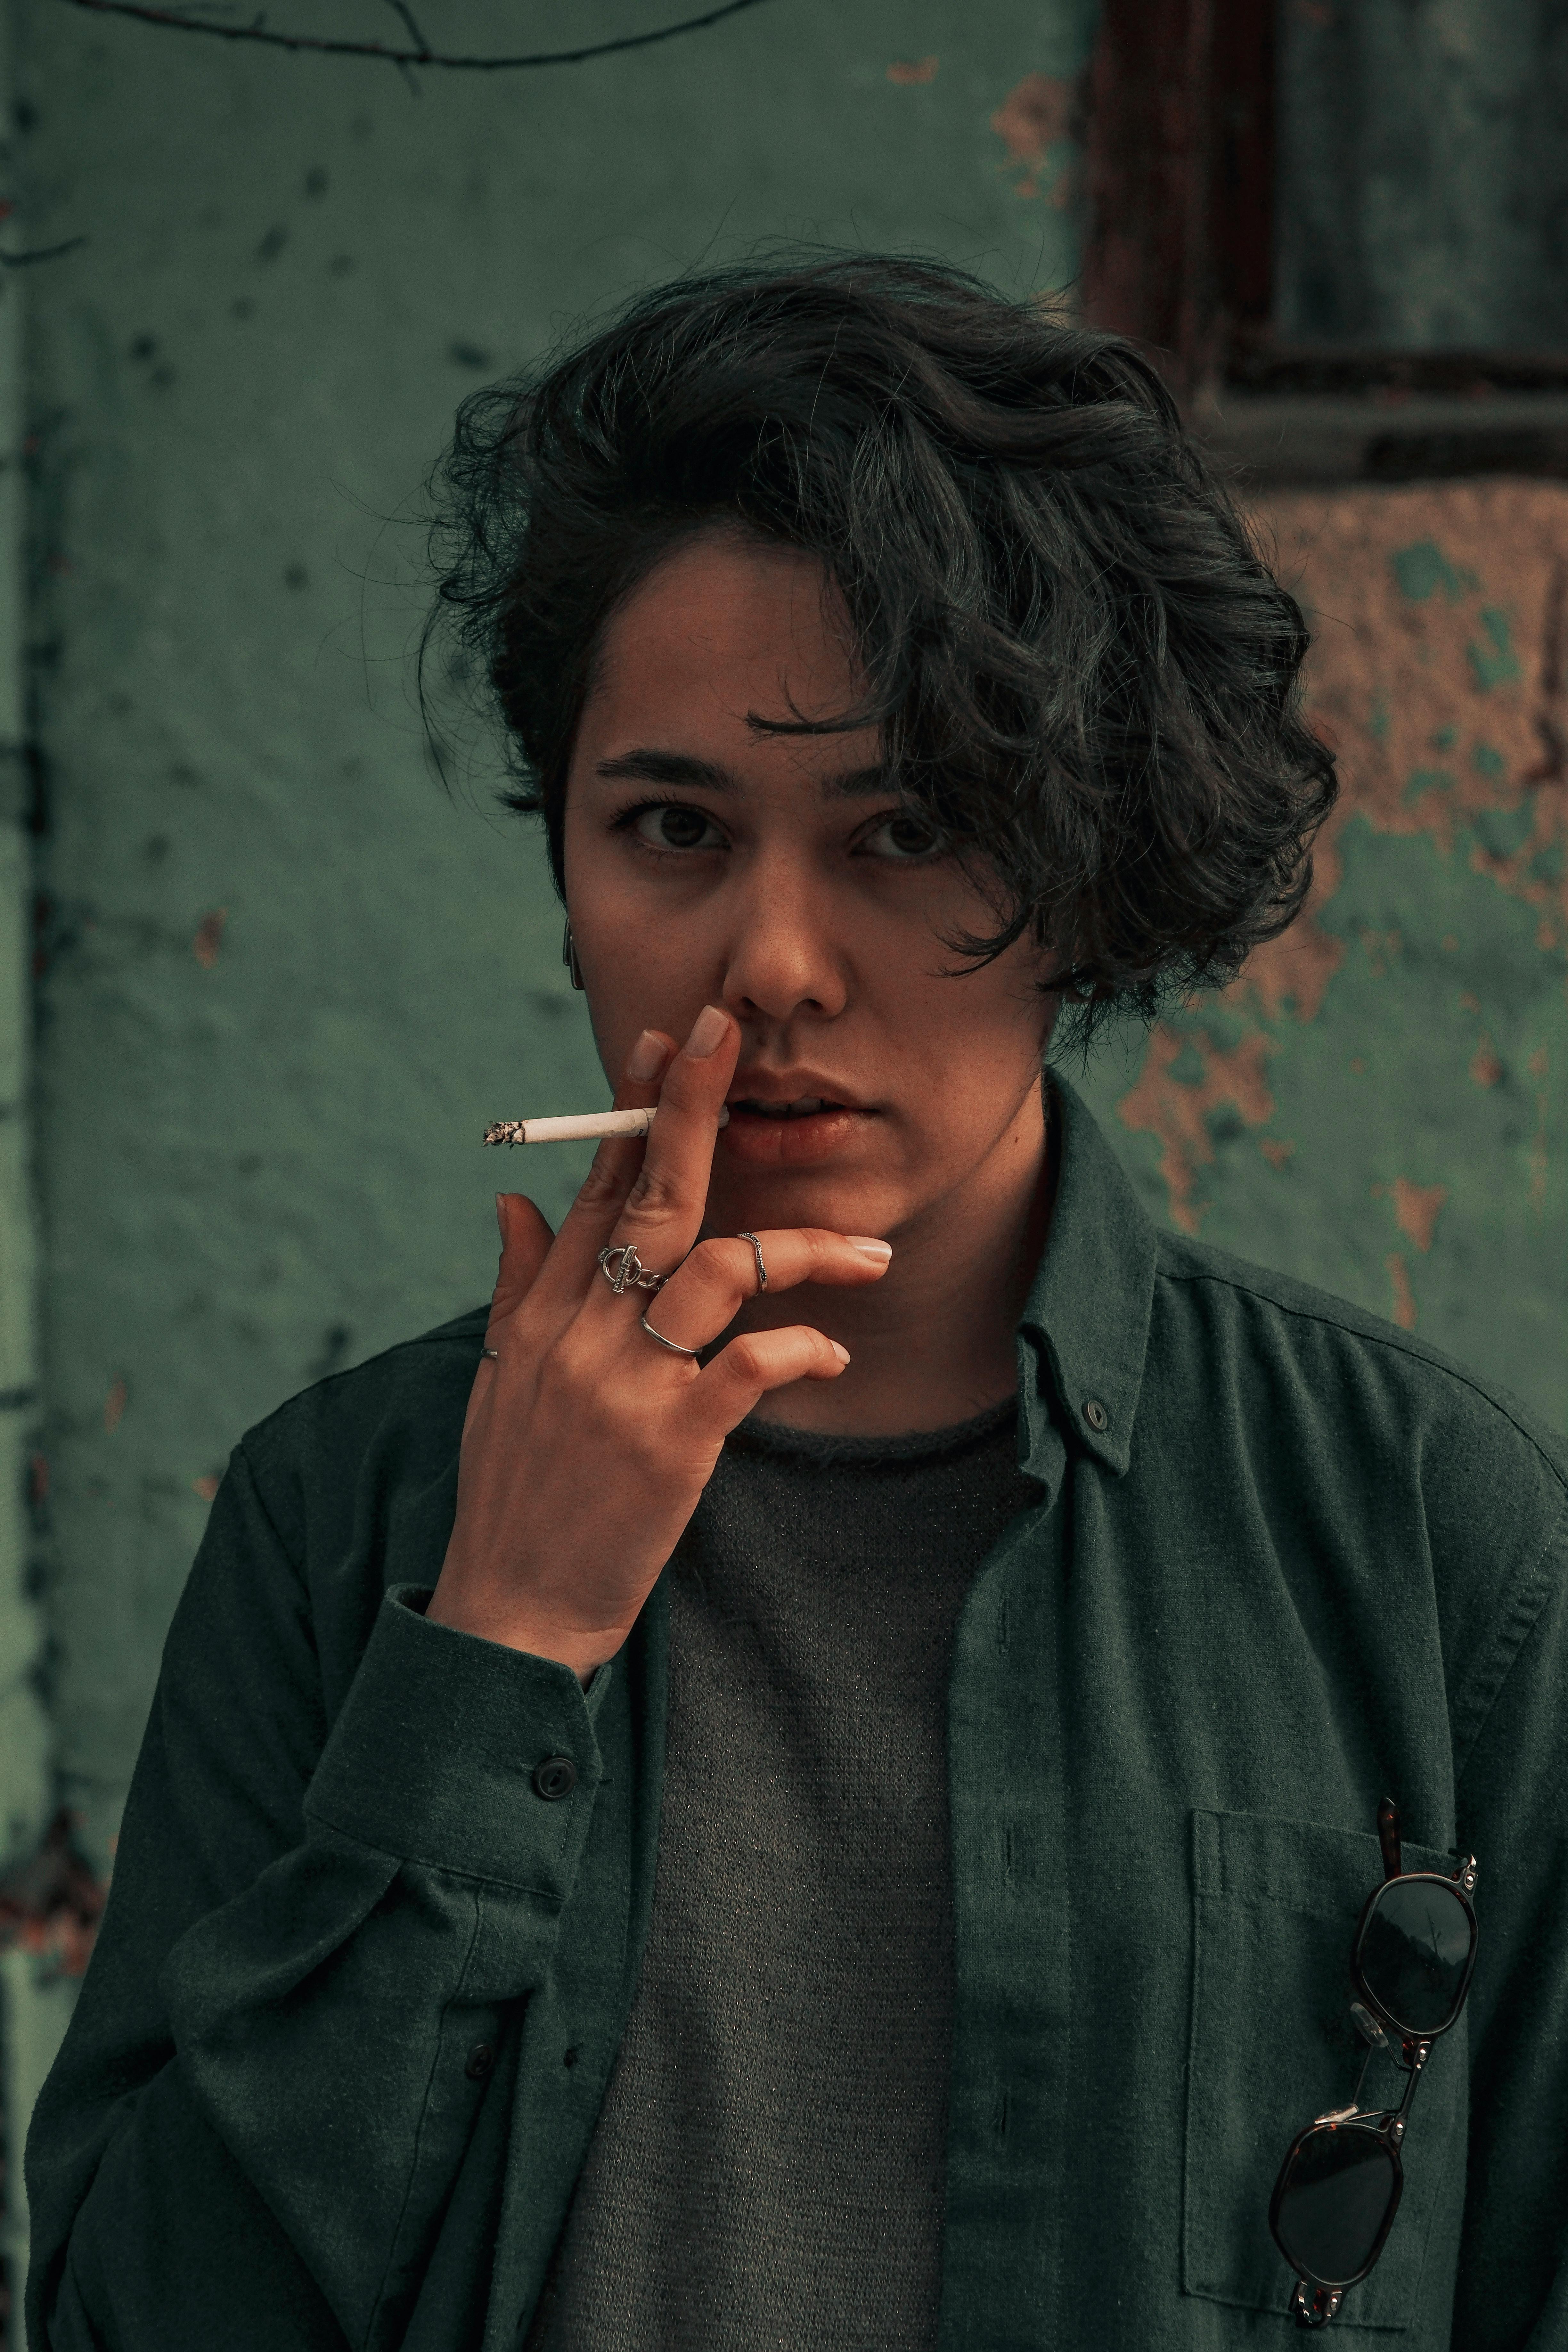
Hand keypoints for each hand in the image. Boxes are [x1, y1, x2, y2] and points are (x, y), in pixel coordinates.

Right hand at [427, 1004, 891, 1675]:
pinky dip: (802, 1348)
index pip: (596, 1186)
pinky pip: (750, 1366)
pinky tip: (835, 1351)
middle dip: (691, 1108)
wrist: (510, 1609)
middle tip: (732, 1037)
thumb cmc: (513, 1495)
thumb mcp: (500, 1382)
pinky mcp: (672, 1445)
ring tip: (871, 1253)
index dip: (633, 1109)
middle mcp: (582, 1334)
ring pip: (722, 1268)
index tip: (668, 1041)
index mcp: (545, 1314)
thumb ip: (515, 1287)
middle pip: (651, 1196)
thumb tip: (512, 1200)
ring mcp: (627, 1386)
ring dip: (806, 1248)